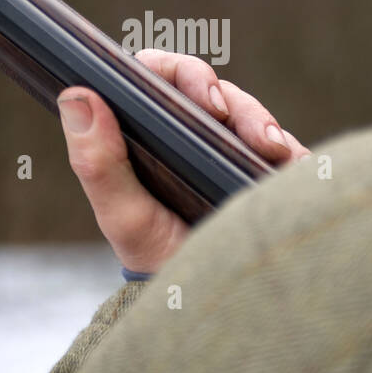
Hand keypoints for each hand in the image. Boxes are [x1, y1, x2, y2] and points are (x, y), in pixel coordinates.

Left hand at [56, 49, 307, 273]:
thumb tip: (76, 95)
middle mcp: (190, 132)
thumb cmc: (153, 252)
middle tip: (232, 118)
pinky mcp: (265, 167)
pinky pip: (284, 145)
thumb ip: (96, 160)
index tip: (201, 96)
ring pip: (250, 113)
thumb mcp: (122, 213)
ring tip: (271, 149)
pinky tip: (295, 166)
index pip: (158, 76)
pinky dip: (290, 152)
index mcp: (150, 131)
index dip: (177, 70)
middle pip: (211, 89)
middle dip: (230, 98)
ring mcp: (230, 148)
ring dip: (262, 123)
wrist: (204, 302)